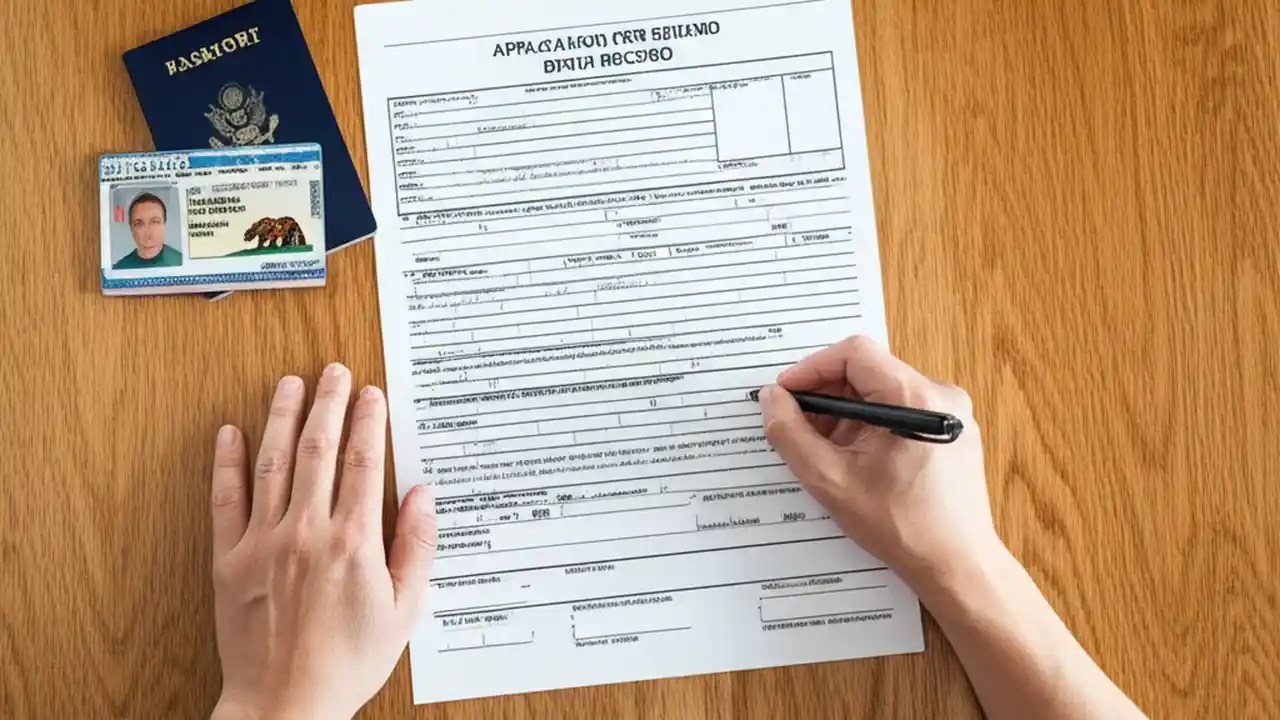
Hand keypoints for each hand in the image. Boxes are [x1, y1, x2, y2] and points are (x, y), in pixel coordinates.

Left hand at [207, 364, 436, 719]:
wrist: (286, 704)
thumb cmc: (348, 663)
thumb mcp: (405, 610)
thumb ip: (417, 547)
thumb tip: (422, 496)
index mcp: (353, 542)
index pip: (361, 462)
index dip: (368, 420)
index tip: (371, 395)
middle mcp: (306, 531)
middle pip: (318, 449)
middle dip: (328, 403)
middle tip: (333, 371)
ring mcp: (264, 542)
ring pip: (272, 462)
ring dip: (281, 416)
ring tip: (288, 384)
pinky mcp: (229, 559)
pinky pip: (226, 499)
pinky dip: (227, 463)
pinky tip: (230, 433)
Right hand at [757, 336, 999, 592]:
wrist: (957, 565)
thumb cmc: (901, 526)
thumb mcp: (830, 479)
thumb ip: (791, 434)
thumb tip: (771, 399)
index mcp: (915, 398)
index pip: (854, 354)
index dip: (812, 368)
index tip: (786, 394)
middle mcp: (940, 395)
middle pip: (868, 371)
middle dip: (826, 395)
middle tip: (797, 426)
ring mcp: (950, 414)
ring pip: (883, 391)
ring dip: (847, 412)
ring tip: (826, 449)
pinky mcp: (951, 432)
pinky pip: (902, 410)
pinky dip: (871, 424)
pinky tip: (855, 458)